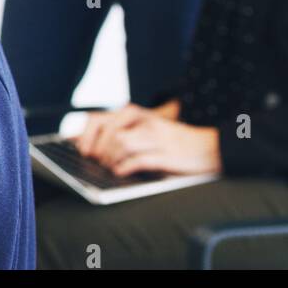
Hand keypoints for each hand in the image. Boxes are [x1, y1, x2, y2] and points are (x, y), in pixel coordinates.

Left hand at [74, 102, 221, 176]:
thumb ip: (114, 132)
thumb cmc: (171, 142)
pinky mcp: (167, 155)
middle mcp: (144, 122)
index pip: (97, 120)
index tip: (82, 152)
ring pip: (121, 144)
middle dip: (98, 152)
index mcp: (134, 114)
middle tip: (98, 164)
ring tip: (110, 169)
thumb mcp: (142, 130)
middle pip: (108, 133)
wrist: (211, 147)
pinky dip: (125, 167)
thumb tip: (76, 141)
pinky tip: (121, 173)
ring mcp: (156, 138)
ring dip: (110, 160)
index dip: (85, 137)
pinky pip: (139, 160)